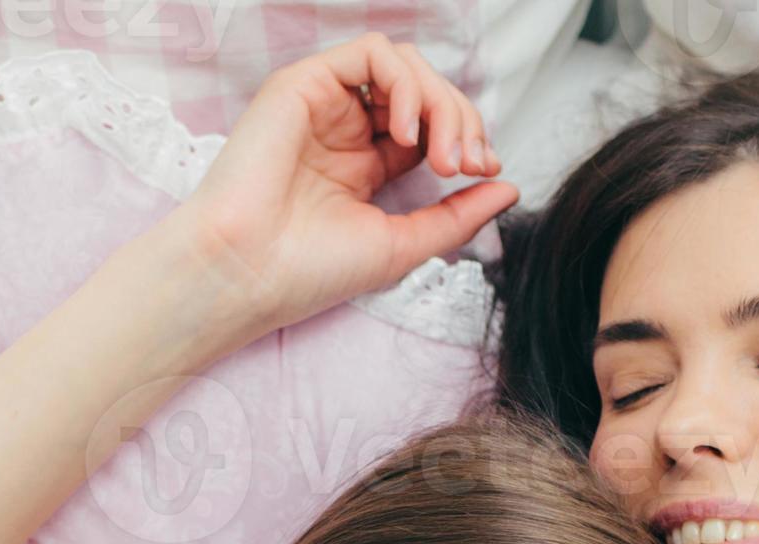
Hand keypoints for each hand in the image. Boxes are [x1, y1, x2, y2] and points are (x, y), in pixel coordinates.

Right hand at [163, 35, 517, 341]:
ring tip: (440, 153)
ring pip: (405, 65)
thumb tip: (510, 186)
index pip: (432, 126)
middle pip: (425, 91)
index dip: (468, 138)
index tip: (484, 172)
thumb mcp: (404, 244)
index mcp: (365, 165)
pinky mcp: (304, 83)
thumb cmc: (310, 270)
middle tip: (465, 165)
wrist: (248, 273)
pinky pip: (372, 53)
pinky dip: (404, 83)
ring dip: (439, 101)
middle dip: (461, 120)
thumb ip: (457, 214)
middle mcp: (346, 129)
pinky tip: (407, 130)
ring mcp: (325, 104)